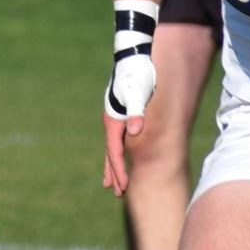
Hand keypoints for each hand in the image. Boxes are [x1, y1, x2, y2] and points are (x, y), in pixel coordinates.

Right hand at [102, 53, 155, 195]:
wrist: (133, 57)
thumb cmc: (138, 74)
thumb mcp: (137, 93)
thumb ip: (136, 112)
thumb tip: (135, 132)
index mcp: (113, 120)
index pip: (115, 151)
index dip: (119, 170)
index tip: (123, 187)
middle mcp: (112, 121)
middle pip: (111, 154)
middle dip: (114, 174)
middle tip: (117, 193)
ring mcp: (115, 120)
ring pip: (113, 148)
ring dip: (113, 166)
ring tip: (111, 184)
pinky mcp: (122, 116)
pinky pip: (118, 140)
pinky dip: (118, 153)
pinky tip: (120, 159)